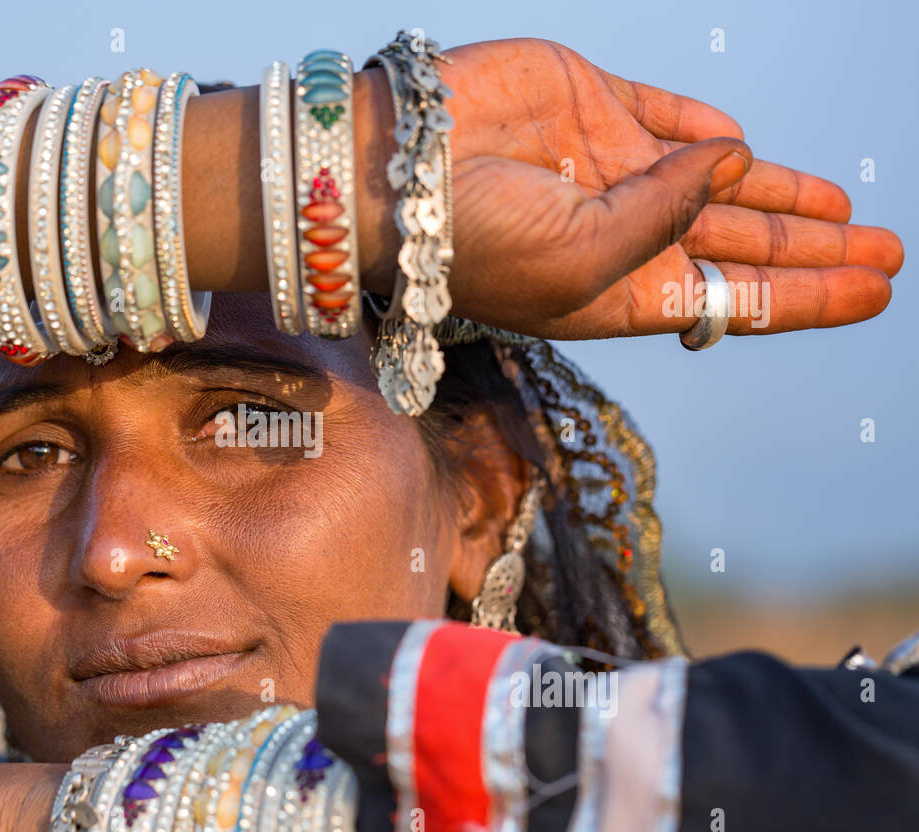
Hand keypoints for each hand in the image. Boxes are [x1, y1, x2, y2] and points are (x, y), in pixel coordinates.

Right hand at [393, 39, 903, 337]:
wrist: (390, 171)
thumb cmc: (471, 245)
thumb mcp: (584, 263)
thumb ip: (671, 216)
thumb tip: (738, 162)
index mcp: (616, 294)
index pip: (731, 298)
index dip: (805, 295)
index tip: (872, 291)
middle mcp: (618, 234)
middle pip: (738, 247)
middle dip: (811, 254)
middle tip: (886, 254)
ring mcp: (606, 169)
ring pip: (718, 185)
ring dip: (781, 197)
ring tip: (847, 212)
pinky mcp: (591, 106)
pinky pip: (669, 116)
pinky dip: (712, 132)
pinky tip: (751, 150)